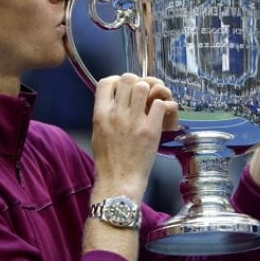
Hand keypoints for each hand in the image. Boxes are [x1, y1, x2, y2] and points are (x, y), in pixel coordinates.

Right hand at [90, 74, 174, 197]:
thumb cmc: (108, 161)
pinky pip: (159, 104)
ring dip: (150, 92)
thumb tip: (112, 102)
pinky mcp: (151, 129)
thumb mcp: (97, 134)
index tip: (122, 88)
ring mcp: (134, 121)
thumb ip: (104, 115)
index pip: (106, 82)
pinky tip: (159, 115)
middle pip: (127, 79)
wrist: (119, 181)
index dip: (116, 80)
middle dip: (136, 82)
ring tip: (150, 102)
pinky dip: (161, 106)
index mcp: (100, 115)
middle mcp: (116, 114)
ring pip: (144, 87)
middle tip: (141, 93)